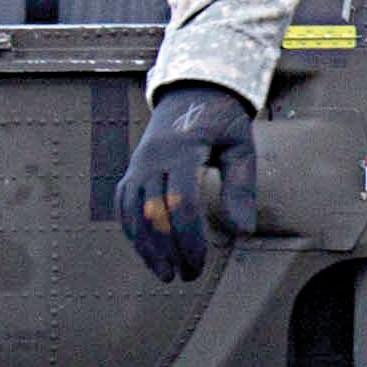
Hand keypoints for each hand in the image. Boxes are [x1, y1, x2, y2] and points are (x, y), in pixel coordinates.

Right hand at [116, 84, 262, 282]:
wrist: (192, 91)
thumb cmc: (223, 122)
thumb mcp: (241, 147)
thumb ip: (241, 188)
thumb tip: (242, 232)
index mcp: (182, 150)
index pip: (181, 202)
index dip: (189, 237)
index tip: (200, 263)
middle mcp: (153, 159)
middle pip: (153, 212)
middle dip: (168, 249)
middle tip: (187, 276)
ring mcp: (138, 165)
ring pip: (132, 213)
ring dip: (146, 248)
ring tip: (166, 275)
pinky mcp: (132, 171)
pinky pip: (124, 207)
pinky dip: (134, 233)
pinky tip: (149, 254)